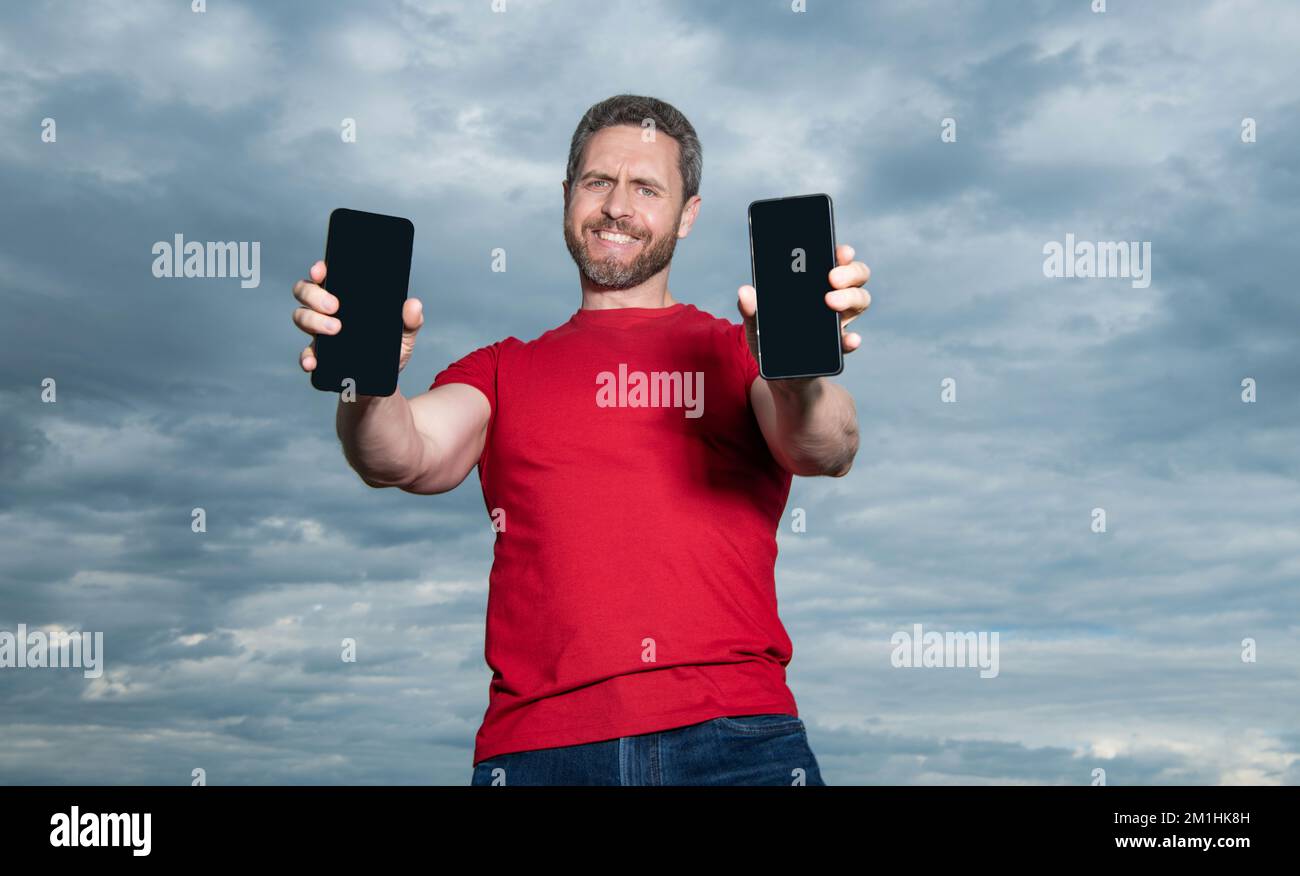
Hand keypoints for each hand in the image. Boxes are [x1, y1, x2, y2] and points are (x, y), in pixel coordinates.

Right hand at [291, 260, 424, 375]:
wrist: (380, 385)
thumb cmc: (389, 352)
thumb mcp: (404, 335)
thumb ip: (411, 320)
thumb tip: (413, 305)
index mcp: (346, 299)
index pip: (325, 275)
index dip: (318, 270)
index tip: (321, 271)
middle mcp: (327, 312)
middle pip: (305, 292)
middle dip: (315, 295)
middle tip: (335, 307)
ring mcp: (320, 333)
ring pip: (301, 316)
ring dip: (313, 321)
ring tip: (335, 330)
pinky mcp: (319, 356)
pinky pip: (305, 353)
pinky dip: (306, 356)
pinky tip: (313, 361)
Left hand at [736, 242, 871, 363]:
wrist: (781, 375)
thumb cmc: (771, 339)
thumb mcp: (757, 323)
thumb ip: (751, 309)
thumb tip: (745, 292)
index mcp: (816, 284)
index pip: (837, 260)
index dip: (842, 253)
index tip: (839, 251)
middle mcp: (835, 298)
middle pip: (856, 276)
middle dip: (849, 272)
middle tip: (831, 278)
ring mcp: (840, 322)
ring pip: (860, 300)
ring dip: (850, 298)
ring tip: (832, 302)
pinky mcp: (839, 348)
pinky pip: (850, 341)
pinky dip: (851, 340)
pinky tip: (847, 339)